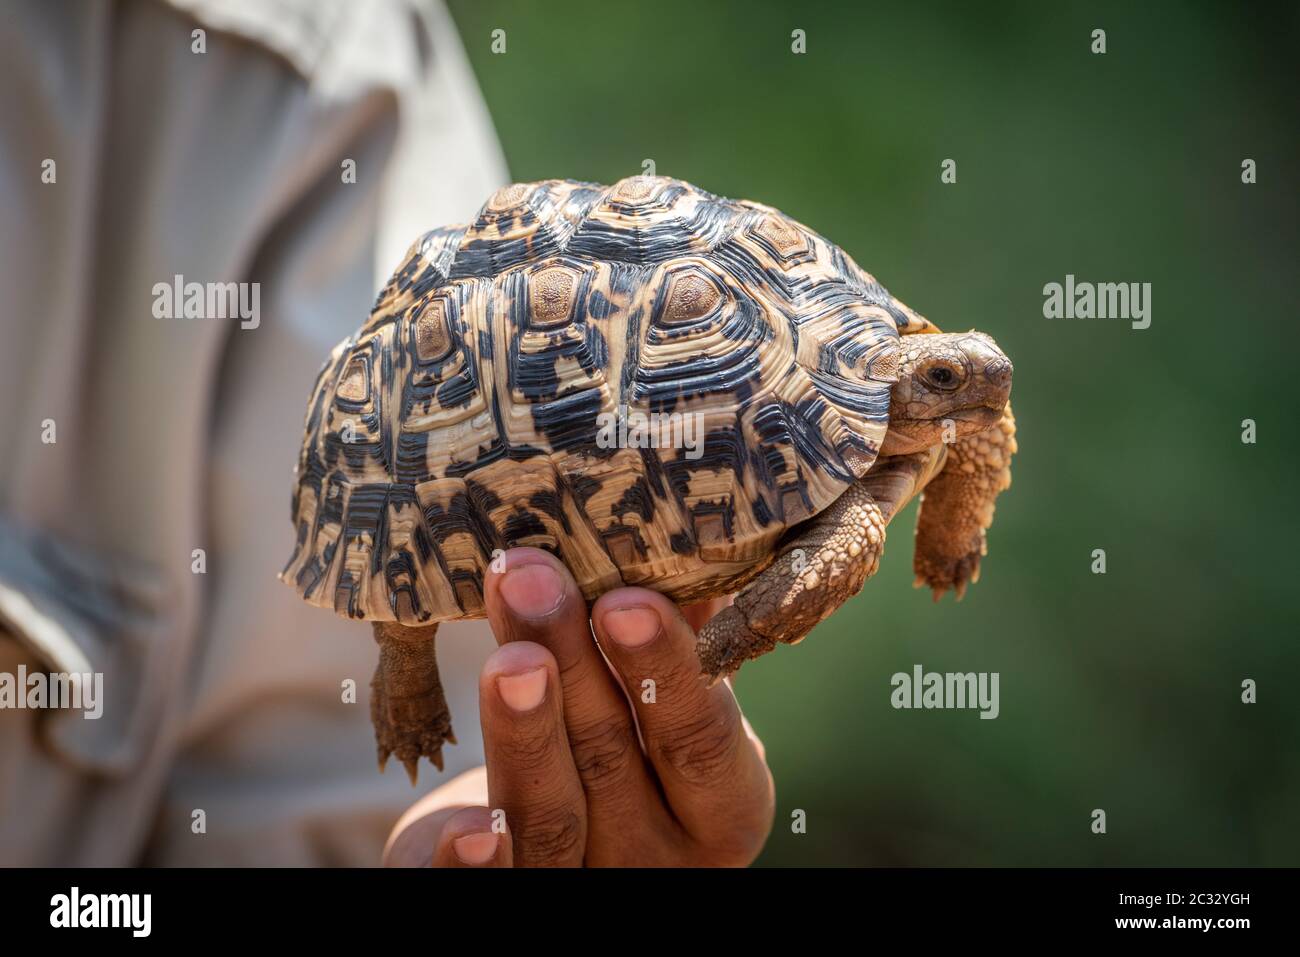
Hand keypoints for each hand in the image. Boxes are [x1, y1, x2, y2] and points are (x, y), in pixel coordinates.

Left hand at [383, 547, 774, 866]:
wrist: (579, 851)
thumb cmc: (632, 756)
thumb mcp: (666, 709)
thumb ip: (677, 642)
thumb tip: (682, 528)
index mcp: (719, 807)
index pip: (702, 742)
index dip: (665, 673)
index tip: (628, 599)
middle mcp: (657, 859)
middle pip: (612, 764)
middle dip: (572, 666)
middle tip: (536, 582)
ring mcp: (583, 884)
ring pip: (551, 818)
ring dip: (523, 730)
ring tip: (504, 654)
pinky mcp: (514, 899)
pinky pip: (489, 893)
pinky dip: (474, 865)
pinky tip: (466, 832)